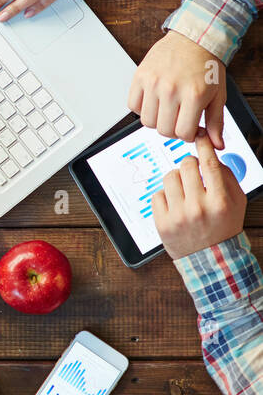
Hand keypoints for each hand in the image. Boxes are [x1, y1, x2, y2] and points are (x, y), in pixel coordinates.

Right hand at [129, 31, 226, 147]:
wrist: (193, 39)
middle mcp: (171, 89)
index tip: (190, 128)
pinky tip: (154, 102)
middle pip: (164, 130)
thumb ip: (217, 122)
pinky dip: (142, 109)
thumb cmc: (206, 66)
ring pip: (147, 121)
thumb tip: (216, 145)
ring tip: (166, 110)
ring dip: (157, 120)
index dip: (187, 135)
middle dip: (173, 129)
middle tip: (178, 119)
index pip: (183, 133)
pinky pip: (133, 106)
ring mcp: (153, 83)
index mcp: (194, 95)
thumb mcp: (218, 95)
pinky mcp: (139, 77)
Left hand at [152, 132, 246, 258]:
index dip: (203, 144)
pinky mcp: (162, 222)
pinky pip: (157, 194)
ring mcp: (178, 215)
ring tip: (184, 191)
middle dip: (189, 164)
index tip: (199, 135)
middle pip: (186, 164)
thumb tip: (211, 154)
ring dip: (177, 179)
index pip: (209, 163)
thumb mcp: (237, 202)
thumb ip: (226, 176)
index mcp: (220, 201)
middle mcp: (198, 207)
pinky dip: (166, 196)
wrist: (211, 259)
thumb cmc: (224, 226)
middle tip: (193, 173)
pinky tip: (175, 205)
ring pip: (169, 176)